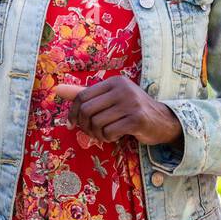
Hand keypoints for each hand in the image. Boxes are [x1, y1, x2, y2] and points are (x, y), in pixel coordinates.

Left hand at [53, 76, 182, 146]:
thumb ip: (85, 94)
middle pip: (87, 111)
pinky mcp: (137, 119)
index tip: (72, 124)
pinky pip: (109, 132)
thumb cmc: (132, 110)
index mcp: (114, 82)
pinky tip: (116, 136)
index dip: (73, 113)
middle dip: (85, 126)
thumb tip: (57, 89)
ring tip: (106, 134)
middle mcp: (122, 89)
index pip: (82, 96)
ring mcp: (131, 103)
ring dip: (97, 134)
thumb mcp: (110, 99)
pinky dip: (108, 138)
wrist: (164, 122)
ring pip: (97, 123)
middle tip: (91, 132)